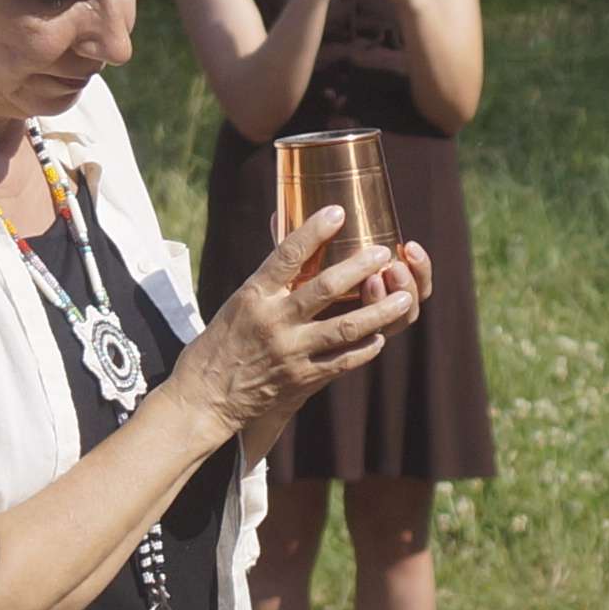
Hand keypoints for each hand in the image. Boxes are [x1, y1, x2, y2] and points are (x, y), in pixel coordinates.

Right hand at [175, 205, 425, 434]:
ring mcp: (290, 351)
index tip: (337, 212)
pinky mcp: (302, 379)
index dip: (314, 231)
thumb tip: (284, 230)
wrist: (205, 397)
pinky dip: (365, 348)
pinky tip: (380, 336)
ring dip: (379, 312)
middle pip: (324, 288)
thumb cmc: (221, 344)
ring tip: (403, 298)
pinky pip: (343, 361)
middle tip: (383, 253)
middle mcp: (273, 321)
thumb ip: (268, 277)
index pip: (287, 255)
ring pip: (344, 327)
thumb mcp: (238, 303)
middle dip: (359, 268)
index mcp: (254, 295)